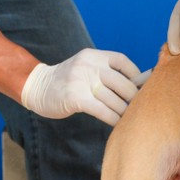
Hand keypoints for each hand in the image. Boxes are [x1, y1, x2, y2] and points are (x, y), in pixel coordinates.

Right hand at [20, 48, 146, 125]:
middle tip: (140, 107)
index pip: (121, 61)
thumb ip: (106, 72)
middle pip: (121, 82)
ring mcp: (81, 80)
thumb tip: (138, 83)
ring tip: (130, 118)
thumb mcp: (85, 68)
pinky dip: (113, 118)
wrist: (37, 87)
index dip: (135, 74)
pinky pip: (102, 110)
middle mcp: (88, 65)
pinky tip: (118, 123)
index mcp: (93, 55)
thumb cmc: (68, 81)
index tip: (141, 87)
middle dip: (133, 97)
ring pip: (113, 99)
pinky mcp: (75, 97)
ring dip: (124, 111)